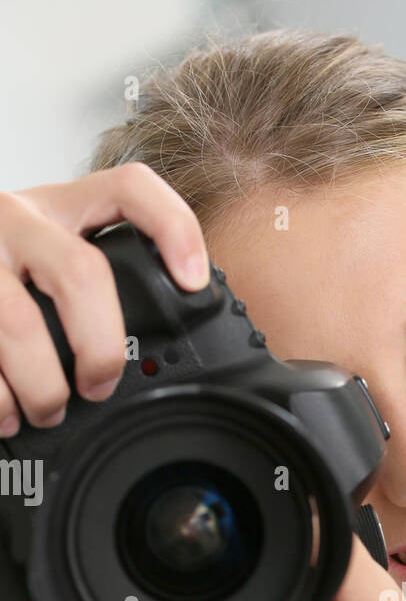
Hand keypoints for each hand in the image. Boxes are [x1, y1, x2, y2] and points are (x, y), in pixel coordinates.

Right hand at [0, 162, 209, 434]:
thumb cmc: (4, 278)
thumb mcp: (47, 260)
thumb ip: (93, 288)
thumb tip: (154, 358)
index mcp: (59, 208)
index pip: (128, 189)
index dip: (172, 227)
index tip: (193, 282)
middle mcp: (17, 220)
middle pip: (80, 273)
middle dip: (100, 346)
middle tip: (100, 385)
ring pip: (20, 324)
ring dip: (43, 385)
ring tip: (48, 411)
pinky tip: (7, 411)